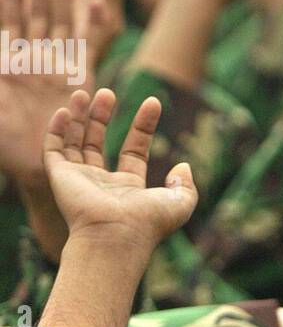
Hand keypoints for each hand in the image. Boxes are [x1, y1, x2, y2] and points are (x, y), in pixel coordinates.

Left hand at [0, 0, 105, 184]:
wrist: (38, 166)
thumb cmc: (6, 145)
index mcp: (10, 63)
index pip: (9, 23)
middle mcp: (34, 59)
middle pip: (36, 14)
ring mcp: (58, 64)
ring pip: (61, 23)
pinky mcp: (80, 76)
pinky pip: (88, 46)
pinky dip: (93, 25)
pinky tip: (96, 4)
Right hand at [44, 88, 196, 249]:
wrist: (116, 235)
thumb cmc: (148, 222)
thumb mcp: (180, 203)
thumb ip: (185, 185)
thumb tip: (183, 166)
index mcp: (129, 188)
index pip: (134, 150)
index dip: (143, 126)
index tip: (153, 102)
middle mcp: (101, 184)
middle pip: (98, 143)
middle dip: (101, 118)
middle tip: (108, 92)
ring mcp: (79, 180)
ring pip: (74, 143)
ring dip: (79, 118)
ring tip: (85, 92)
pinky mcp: (60, 177)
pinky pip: (53, 150)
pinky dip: (57, 130)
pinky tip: (66, 111)